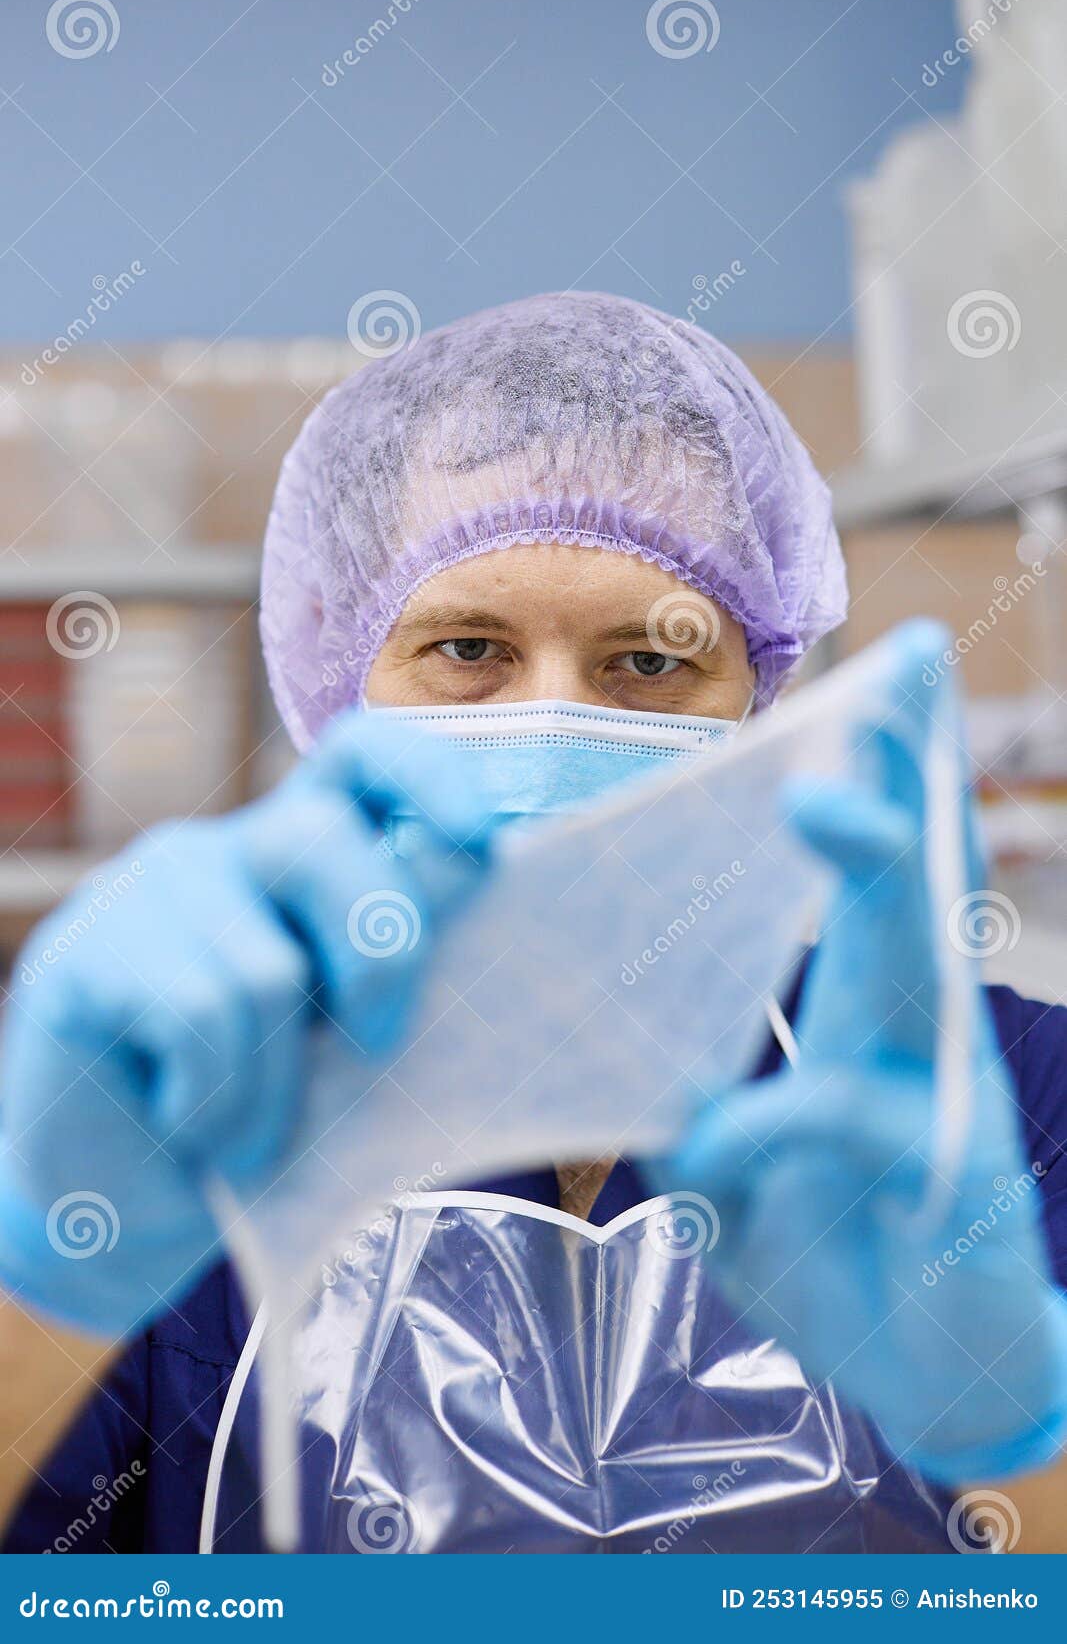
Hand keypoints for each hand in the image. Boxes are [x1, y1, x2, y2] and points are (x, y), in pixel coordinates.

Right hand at [0, 713, 493, 1339]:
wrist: (122, 1200)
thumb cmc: (262, 1116)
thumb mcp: (349, 1042)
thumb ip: (402, 979)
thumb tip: (500, 949)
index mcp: (310, 856)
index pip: (365, 757)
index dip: (428, 774)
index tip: (479, 843)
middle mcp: (231, 850)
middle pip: (323, 840)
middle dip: (378, 958)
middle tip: (376, 1048)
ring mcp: (151, 893)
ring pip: (265, 967)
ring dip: (280, 1087)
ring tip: (257, 1139)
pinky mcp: (88, 952)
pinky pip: (197, 1018)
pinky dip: (217, 1102)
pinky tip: (192, 1128)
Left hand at [675, 624, 1066, 1485]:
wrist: (943, 1384)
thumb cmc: (849, 1263)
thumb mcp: (749, 1186)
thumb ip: (704, 1124)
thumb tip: (641, 1085)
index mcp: (863, 1018)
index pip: (865, 889)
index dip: (866, 793)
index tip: (856, 700)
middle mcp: (909, 1034)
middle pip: (907, 885)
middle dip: (892, 781)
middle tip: (876, 686)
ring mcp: (935, 1096)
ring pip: (911, 964)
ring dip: (876, 877)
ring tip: (832, 804)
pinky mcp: (938, 1175)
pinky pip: (844, 1124)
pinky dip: (768, 1131)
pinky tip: (713, 1145)